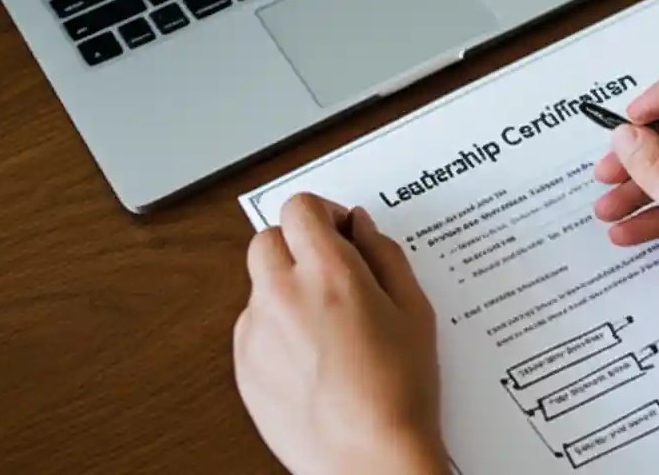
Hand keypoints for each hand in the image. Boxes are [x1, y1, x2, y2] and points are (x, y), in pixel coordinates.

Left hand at [234, 194, 445, 474]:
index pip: (300, 208)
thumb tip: (361, 226)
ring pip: (259, 284)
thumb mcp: (414, 310)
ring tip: (329, 326)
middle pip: (267, 238)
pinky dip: (276, 329)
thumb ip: (385, 255)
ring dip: (285, 287)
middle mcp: (283, 295)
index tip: (340, 232)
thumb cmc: (399, 392)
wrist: (368, 460)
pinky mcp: (244, 365)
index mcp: (330, 274)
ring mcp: (257, 332)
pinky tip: (314, 357)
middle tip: (331, 271)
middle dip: (296, 246)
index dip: (322, 214)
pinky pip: (253, 327)